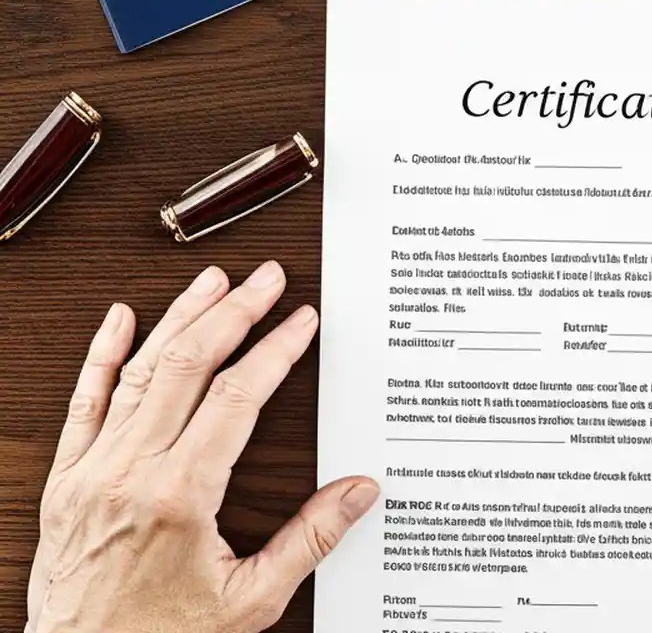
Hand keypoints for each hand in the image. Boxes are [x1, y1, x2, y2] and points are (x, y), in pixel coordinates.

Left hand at [27, 263, 379, 632]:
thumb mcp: (252, 601)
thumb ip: (310, 539)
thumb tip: (358, 491)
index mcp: (181, 495)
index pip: (238, 397)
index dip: (276, 350)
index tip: (300, 320)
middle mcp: (131, 471)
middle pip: (189, 366)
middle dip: (234, 313)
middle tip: (266, 278)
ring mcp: (93, 471)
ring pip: (139, 373)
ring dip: (179, 319)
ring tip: (211, 281)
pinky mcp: (66, 481)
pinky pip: (83, 403)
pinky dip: (101, 356)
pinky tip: (120, 320)